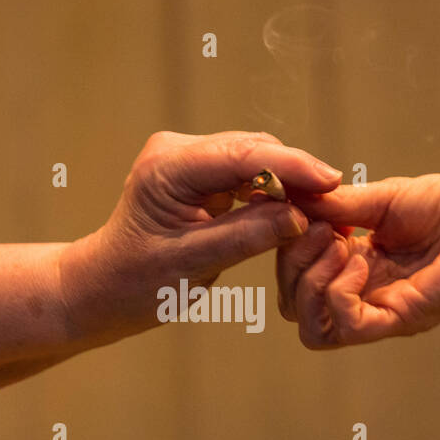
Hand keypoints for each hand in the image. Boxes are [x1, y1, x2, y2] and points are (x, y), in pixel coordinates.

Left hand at [62, 130, 342, 338]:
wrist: (103, 290)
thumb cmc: (135, 283)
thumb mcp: (192, 265)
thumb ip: (246, 237)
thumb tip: (300, 216)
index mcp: (168, 167)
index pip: (243, 155)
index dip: (293, 166)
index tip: (332, 182)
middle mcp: (177, 152)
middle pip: (254, 150)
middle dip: (297, 174)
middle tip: (337, 205)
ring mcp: (189, 160)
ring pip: (256, 160)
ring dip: (289, 184)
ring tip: (324, 211)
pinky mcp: (200, 175)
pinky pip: (248, 175)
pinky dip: (273, 192)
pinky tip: (297, 213)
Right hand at [278, 173, 439, 347]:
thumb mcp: (384, 198)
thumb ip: (336, 206)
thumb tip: (289, 198)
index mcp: (360, 267)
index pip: (296, 277)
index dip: (290, 245)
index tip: (306, 210)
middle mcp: (365, 295)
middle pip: (294, 305)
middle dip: (291, 262)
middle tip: (321, 228)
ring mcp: (381, 310)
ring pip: (310, 327)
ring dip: (309, 281)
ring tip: (339, 245)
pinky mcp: (400, 318)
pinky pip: (344, 326)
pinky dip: (337, 292)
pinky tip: (360, 261)